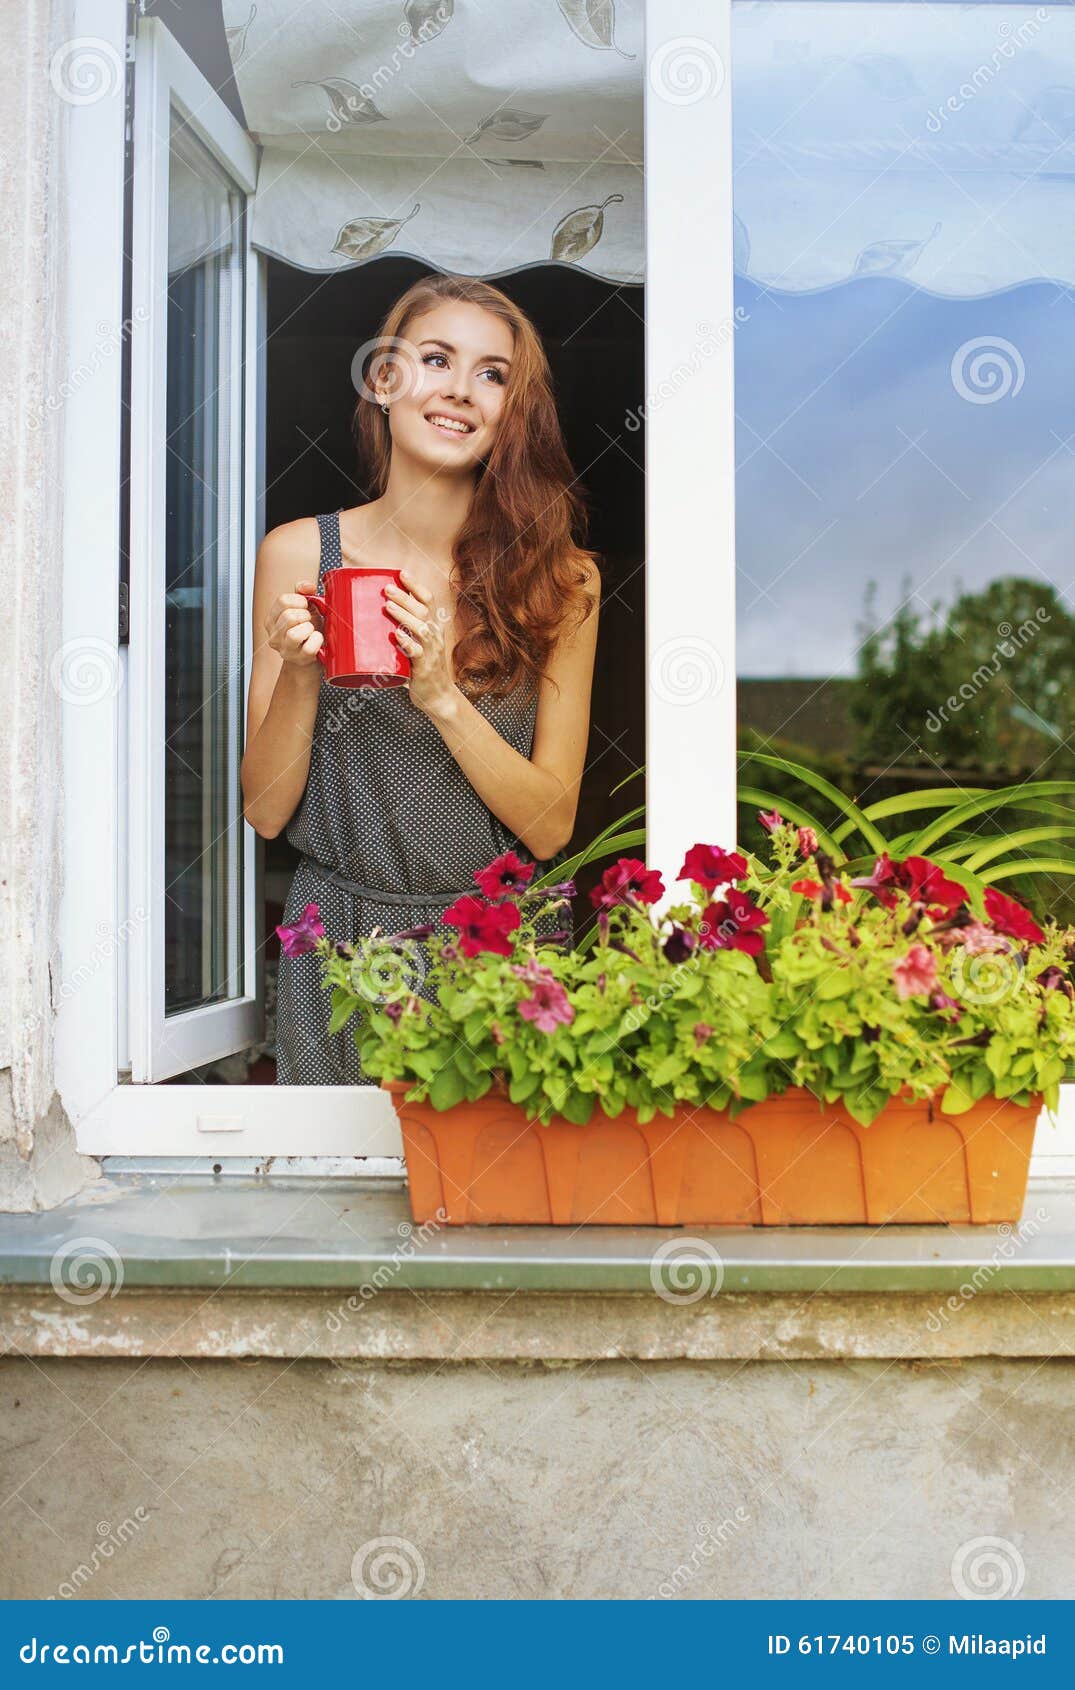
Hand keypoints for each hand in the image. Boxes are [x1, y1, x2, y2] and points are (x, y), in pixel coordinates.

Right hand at [266, 580, 323, 672]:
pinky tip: (318, 639)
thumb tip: (308, 587)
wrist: (312, 656)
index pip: (282, 601)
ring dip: (309, 628)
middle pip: (288, 616)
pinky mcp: (299, 660)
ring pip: (294, 634)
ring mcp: (285, 650)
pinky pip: (309, 648)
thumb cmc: (307, 631)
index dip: (299, 600)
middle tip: (309, 620)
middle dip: (305, 615)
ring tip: (311, 630)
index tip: (305, 606)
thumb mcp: (303, 608)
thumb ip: (303, 592)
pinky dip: (317, 640)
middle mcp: (274, 636)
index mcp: (272, 620)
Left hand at [382, 572, 456, 713]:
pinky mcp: (424, 667)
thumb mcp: (417, 645)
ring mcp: (431, 651)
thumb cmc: (422, 669)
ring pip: (420, 628)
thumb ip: (402, 631)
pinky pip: (417, 652)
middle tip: (386, 588)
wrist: (438, 696)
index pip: (428, 600)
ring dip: (404, 615)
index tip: (401, 572)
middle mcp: (435, 636)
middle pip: (422, 610)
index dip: (416, 585)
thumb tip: (373, 618)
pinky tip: (396, 636)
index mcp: (433, 627)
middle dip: (404, 597)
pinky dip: (407, 642)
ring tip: (387, 606)